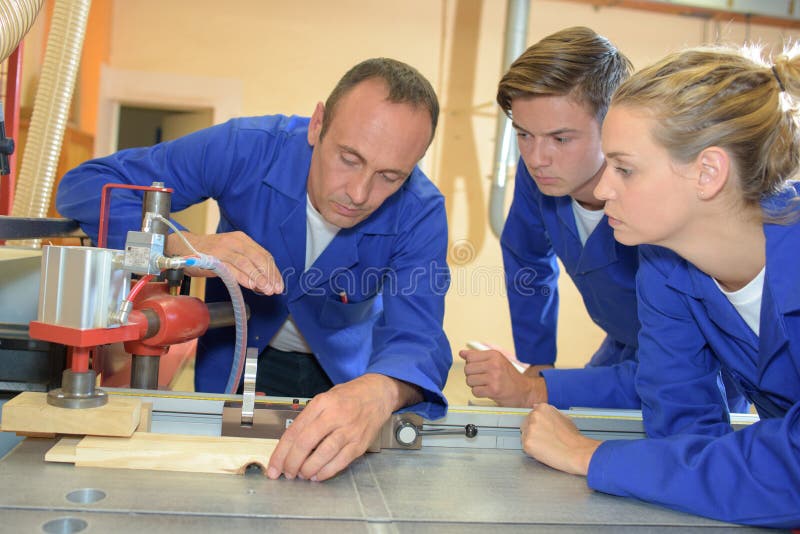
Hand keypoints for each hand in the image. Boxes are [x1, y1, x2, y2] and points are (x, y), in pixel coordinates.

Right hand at [166, 231, 282, 293]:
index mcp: (242, 239)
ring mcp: (224, 249)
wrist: (183, 247)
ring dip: (259, 278)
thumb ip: (247, 263)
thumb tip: (264, 281)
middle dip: (269, 276)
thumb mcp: (231, 253)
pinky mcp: (213, 258)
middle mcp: (235, 241)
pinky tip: (251, 286)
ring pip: (247, 263)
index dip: (273, 271)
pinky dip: (243, 277)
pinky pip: (232, 268)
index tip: (279, 284)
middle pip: (258, 259)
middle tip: (276, 289)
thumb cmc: (209, 253)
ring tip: (267, 289)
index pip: (264, 255)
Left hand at [266, 374, 421, 481]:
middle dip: (291, 463)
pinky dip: (327, 471)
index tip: (274, 466)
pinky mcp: (360, 443)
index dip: (281, 452)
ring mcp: (349, 430)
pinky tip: (318, 475)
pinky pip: (341, 461)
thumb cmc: (350, 396)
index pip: (295, 431)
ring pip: (323, 454)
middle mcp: (335, 415)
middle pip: (306, 443)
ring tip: (301, 474)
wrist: (378, 393)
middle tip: (286, 473)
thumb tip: (290, 445)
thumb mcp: (325, 398)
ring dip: (308, 469)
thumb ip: (309, 418)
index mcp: (322, 403)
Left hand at [459, 348, 547, 406]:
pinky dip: (479, 393)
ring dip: (475, 385)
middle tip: (483, 378)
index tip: (479, 368)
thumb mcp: (496, 361)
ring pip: (469, 381)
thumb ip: (478, 356)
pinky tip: (488, 391)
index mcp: (494, 355)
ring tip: (486, 384)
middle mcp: (494, 364)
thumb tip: (462, 353)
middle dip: (472, 375)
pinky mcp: (493, 390)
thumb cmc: (509, 376)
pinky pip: (475, 391)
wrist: (524, 391)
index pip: (469, 357)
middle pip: (467, 369)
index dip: (471, 364)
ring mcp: (494, 377)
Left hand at [520, 403, 600, 475]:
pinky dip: (532, 451)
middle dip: (533, 433)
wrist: (577, 452)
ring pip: (524, 436)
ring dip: (532, 441)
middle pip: (525, 425)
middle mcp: (534, 416)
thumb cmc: (572, 437)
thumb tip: (536, 406)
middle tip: (546, 440)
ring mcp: (530, 429)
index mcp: (542, 408)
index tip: (544, 432)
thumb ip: (548, 411)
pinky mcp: (527, 443)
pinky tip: (544, 451)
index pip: (531, 416)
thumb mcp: (563, 417)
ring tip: (547, 446)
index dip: (539, 426)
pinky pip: (525, 447)